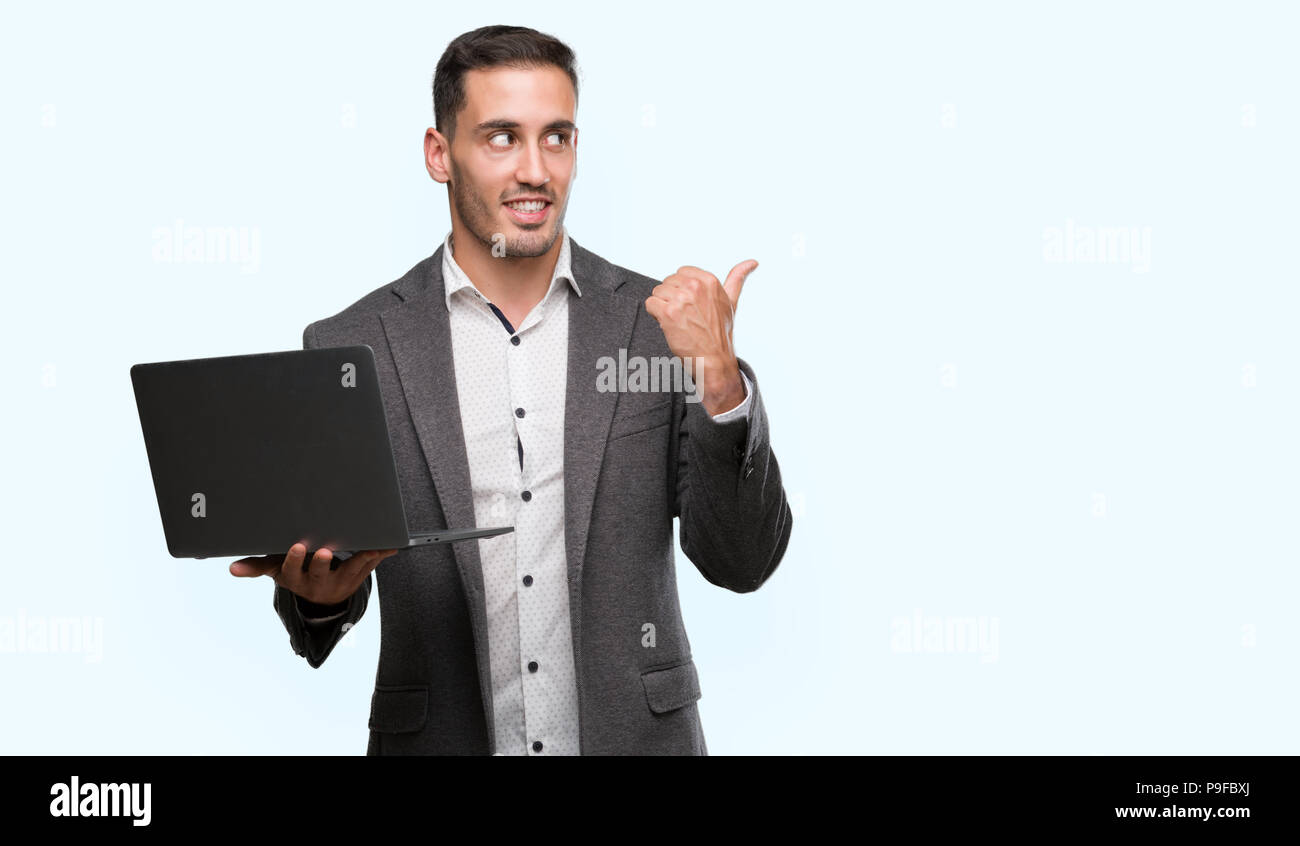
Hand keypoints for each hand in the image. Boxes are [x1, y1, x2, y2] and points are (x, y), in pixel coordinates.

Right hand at [229, 542, 397, 606]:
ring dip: (360, 558)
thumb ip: (256, 567)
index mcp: (295, 579)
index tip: (297, 546)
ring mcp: (338, 582)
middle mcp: (316, 583)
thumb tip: (232, 569)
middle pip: (318, 572)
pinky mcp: (357, 578)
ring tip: (369, 547)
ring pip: (350, 570)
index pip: (291, 571)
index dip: (294, 560)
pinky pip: (369, 566)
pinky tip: (390, 545)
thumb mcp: (276, 571)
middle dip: (320, 562)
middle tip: (323, 551)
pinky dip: (380, 555)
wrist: (321, 599)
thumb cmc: (296, 574)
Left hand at [644, 259, 757, 415]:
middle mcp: (695, 287)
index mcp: (709, 281)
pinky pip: (650, 304)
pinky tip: (669, 324)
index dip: (682, 289)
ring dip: (663, 307)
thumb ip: (737, 279)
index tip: (691, 304)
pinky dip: (655, 315)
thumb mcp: (731, 301)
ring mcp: (681, 299)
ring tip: (678, 320)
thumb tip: (751, 263)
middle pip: (667, 282)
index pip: (681, 273)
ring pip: (657, 292)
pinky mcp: (668, 313)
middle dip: (672, 298)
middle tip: (686, 315)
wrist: (713, 359)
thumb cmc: (720, 333)